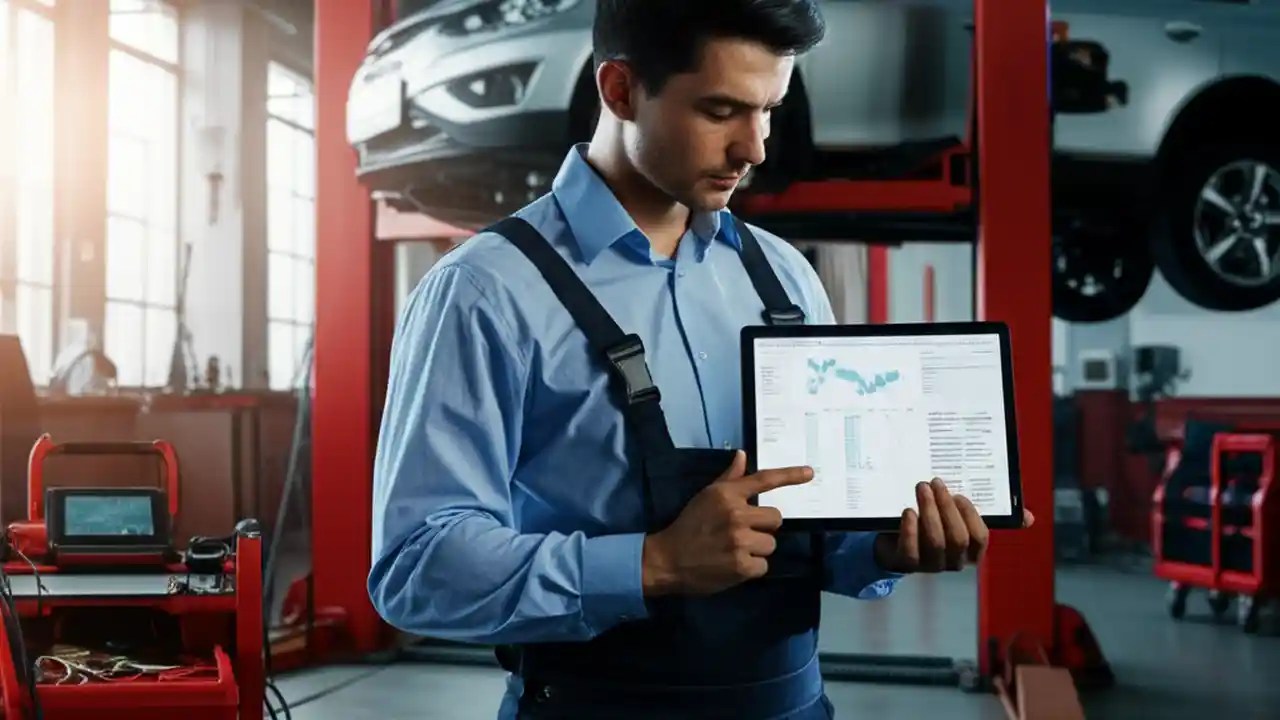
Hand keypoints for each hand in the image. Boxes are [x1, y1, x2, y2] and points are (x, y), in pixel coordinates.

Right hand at [642, 450, 812, 595]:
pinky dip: (752, 568)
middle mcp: (737, 515)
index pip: (764, 480)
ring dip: (758, 549)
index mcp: (727, 495)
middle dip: (763, 527)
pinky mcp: (742, 567)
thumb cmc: (688, 526)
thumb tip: (742, 455)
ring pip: (771, 544)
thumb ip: (728, 479)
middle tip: (743, 533)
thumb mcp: (705, 497)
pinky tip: (734, 565)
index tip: (810, 473)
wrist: (667, 559)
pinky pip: (763, 565)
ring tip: (735, 551)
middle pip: (775, 518)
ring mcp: (740, 542)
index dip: (790, 476)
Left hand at [873, 478, 1034, 573]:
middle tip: (934, 482)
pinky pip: (911, 551)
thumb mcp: (960, 518)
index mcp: (972, 551)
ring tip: (921, 488)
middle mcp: (954, 561)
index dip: (971, 515)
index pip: (980, 538)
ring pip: (935, 541)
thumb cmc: (936, 525)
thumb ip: (990, 514)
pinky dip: (910, 530)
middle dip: (946, 507)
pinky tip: (908, 512)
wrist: (897, 543)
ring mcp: (931, 565)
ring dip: (928, 511)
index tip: (959, 494)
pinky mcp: (907, 564)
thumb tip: (1029, 517)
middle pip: (957, 538)